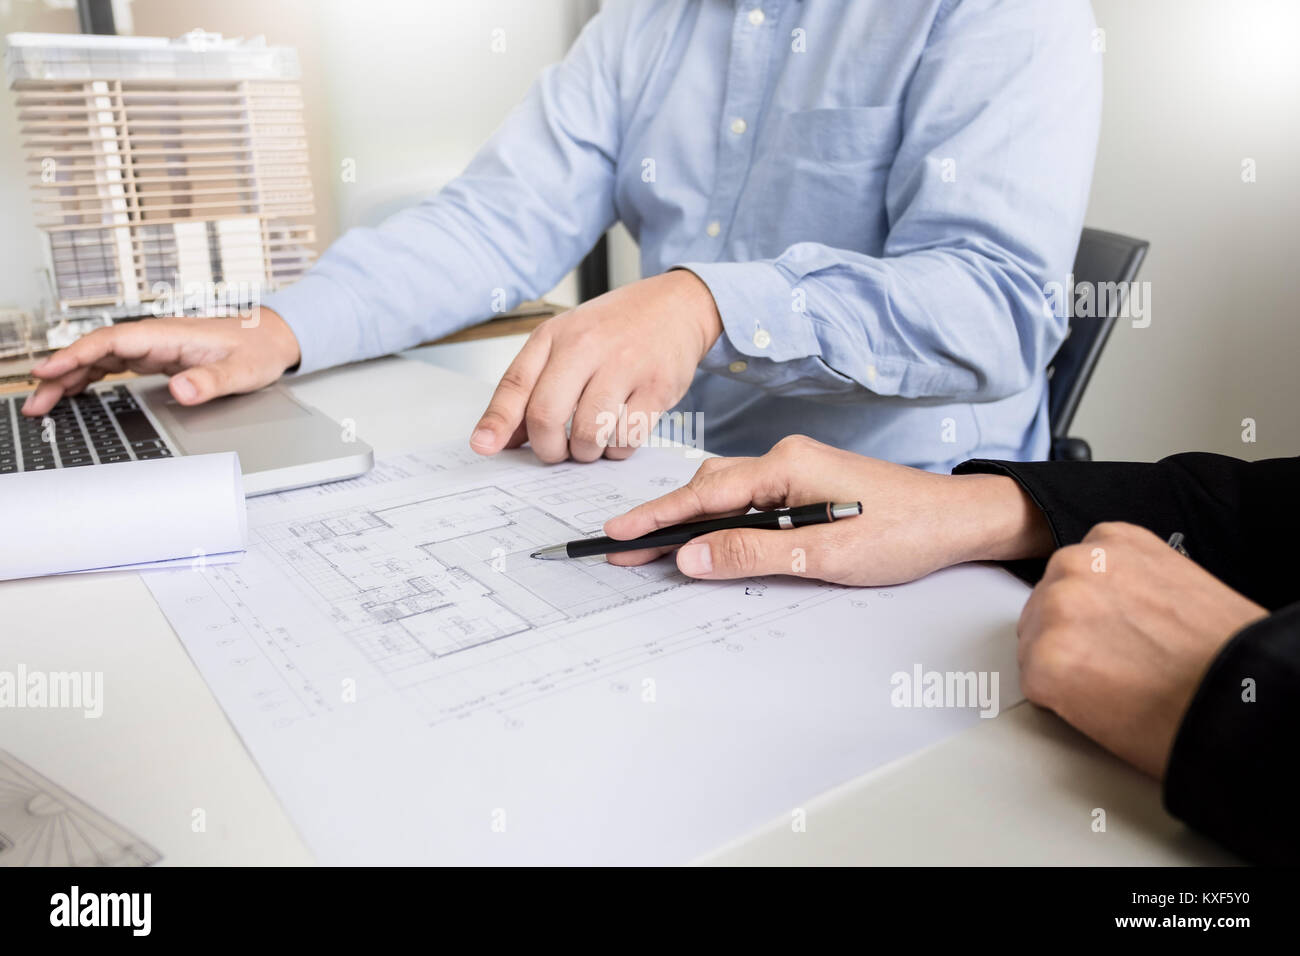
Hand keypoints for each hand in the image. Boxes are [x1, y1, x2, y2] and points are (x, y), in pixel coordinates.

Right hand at [20, 308, 301, 416]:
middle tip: (36, 402)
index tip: (48, 370)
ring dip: (69, 379)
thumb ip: (212, 381)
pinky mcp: (154, 358)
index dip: (76, 354)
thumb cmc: (257, 350)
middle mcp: (154, 338)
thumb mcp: (241, 371)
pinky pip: (112, 366)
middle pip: (96, 351)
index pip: (112, 340)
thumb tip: (182, 389)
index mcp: (169, 335)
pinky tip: (71, 394)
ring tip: (43, 404)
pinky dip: (88, 378)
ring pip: (99, 359)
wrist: (270, 340)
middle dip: (61, 373)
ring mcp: (152, 347)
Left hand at [469, 270, 722, 462]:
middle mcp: (586, 346)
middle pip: (547, 415)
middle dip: (548, 448)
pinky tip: (619, 435)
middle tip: (557, 452)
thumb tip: (500, 437)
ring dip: (586, 452)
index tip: (484, 447)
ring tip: (592, 442)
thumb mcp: (567, 341)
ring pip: (588, 433)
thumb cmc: (617, 327)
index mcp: (556, 336)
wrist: (677, 305)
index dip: (497, 422)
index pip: (516, 383)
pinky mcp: (657, 387)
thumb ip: (533, 386)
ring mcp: (624, 366)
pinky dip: (618, 449)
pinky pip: (627, 437)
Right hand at [603, 434, 1053, 583]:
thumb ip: (753, 553)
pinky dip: (724, 519)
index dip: (657, 516)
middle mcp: (786, 458)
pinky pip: (750, 498)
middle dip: (665, 519)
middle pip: (709, 487)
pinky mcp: (807, 482)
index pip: (705, 494)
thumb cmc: (903, 533)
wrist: (958, 520)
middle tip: (625, 551)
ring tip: (657, 551)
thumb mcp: (824, 555)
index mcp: (787, 466)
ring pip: (728, 492)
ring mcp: (797, 468)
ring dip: (694, 520)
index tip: (617, 533)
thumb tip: (690, 558)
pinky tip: (713, 540)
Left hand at [1017, 522, 1267, 778]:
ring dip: (1065, 668)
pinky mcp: (1044, 659)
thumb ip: (1129, 583)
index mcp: (1112, 541)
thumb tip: (1109, 608)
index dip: (1092, 612)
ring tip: (1118, 684)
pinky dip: (1061, 701)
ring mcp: (1057, 608)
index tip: (1116, 630)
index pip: (1072, 575)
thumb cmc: (1225, 654)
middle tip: (1118, 665)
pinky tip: (1106, 702)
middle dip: (1072, 638)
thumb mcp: (1176, 585)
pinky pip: (1036, 685)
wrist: (1243, 700)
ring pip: (1035, 644)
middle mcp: (1077, 563)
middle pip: (1046, 608)